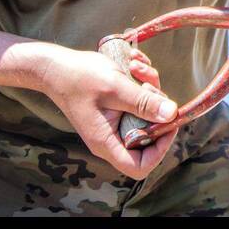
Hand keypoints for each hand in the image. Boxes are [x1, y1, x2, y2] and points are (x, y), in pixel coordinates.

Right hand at [33, 43, 178, 178]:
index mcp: (106, 142)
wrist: (56, 66)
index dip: (160, 148)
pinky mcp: (117, 106)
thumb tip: (172, 114)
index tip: (168, 121)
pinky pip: (139, 98)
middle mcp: (111, 136)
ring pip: (147, 111)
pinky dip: (141, 80)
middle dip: (155, 105)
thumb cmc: (79, 78)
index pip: (140, 165)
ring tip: (135, 67)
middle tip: (147, 83)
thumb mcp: (116, 88)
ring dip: (149, 86)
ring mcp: (114, 121)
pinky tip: (132, 64)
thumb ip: (144, 103)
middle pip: (149, 134)